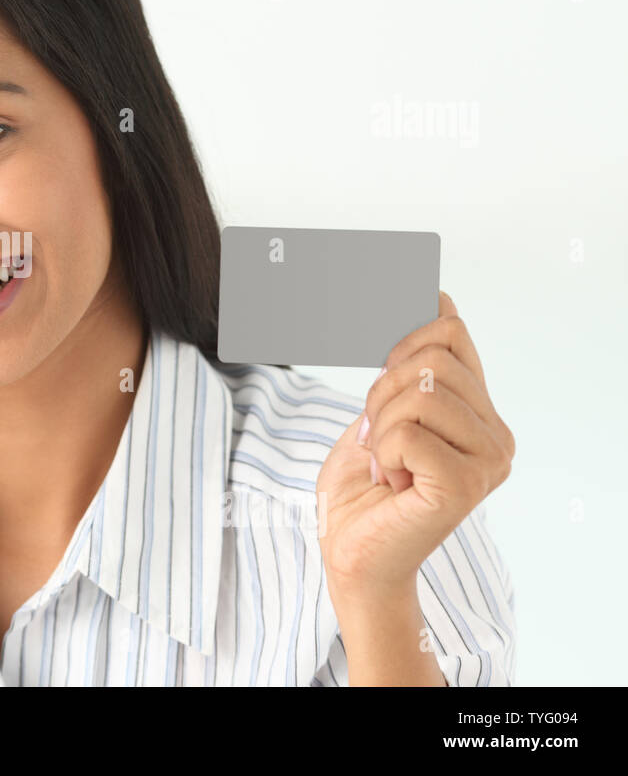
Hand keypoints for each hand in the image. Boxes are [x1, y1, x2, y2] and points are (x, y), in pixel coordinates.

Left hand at [316, 291, 515, 603]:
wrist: (351, 553)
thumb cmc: (361, 488)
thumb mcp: (380, 410)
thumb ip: (410, 364)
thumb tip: (436, 295)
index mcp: (480, 411)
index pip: (450, 331)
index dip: (404, 333)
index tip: (380, 362)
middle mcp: (496, 434)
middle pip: (431, 357)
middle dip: (381, 392)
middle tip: (377, 437)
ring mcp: (488, 460)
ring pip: (419, 391)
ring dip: (380, 426)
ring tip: (385, 462)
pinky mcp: (466, 484)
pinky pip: (407, 432)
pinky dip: (381, 454)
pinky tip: (392, 483)